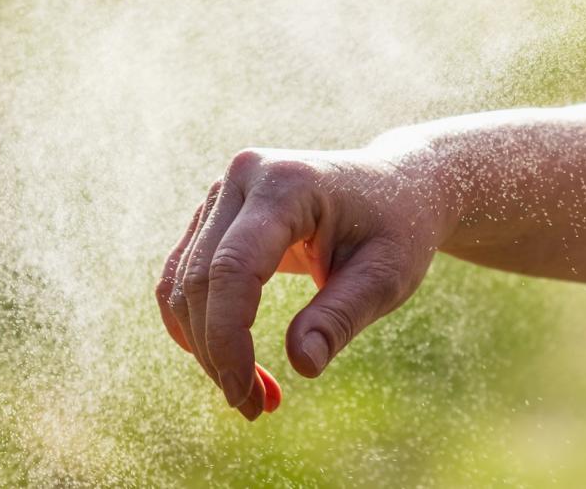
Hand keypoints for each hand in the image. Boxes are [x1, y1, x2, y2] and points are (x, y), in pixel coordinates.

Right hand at [155, 144, 451, 419]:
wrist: (400, 187)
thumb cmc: (399, 229)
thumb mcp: (386, 276)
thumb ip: (341, 317)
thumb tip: (302, 365)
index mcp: (287, 184)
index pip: (233, 269)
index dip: (228, 338)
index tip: (246, 396)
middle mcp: (245, 177)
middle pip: (200, 280)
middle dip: (218, 354)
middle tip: (255, 409)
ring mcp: (225, 192)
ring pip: (184, 283)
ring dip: (206, 348)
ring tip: (253, 395)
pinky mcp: (217, 214)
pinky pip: (186, 276)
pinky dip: (201, 326)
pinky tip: (230, 364)